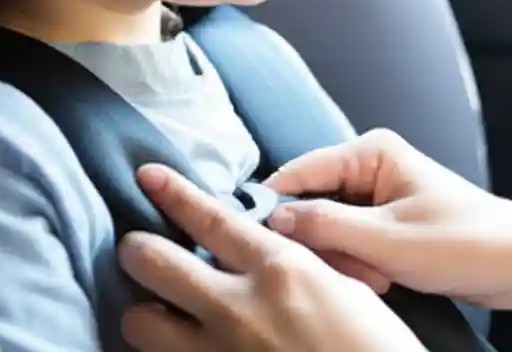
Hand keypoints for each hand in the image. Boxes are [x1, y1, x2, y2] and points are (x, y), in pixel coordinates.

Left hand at [117, 164, 425, 351]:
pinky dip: (166, 350)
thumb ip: (296, 266)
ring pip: (138, 322)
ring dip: (145, 313)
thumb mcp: (345, 292)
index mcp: (281, 270)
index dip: (171, 192)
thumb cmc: (374, 350)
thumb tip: (263, 252)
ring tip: (161, 312)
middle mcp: (238, 308)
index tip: (147, 177)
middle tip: (138, 251)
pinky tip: (183, 346)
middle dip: (136, 251)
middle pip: (151, 261)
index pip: (209, 217)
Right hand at [266, 129, 511, 307]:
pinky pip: (352, 245)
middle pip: (313, 204)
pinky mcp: (388, 226)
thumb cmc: (466, 242)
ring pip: (331, 231)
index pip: (300, 171)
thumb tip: (275, 218)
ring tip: (382, 276)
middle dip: (328, 244)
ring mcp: (379, 199)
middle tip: (359, 267)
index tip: (263, 240)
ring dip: (348, 260)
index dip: (278, 206)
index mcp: (371, 152)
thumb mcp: (386, 239)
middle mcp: (372, 168)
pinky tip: (387, 279)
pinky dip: (362, 266)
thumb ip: (325, 226)